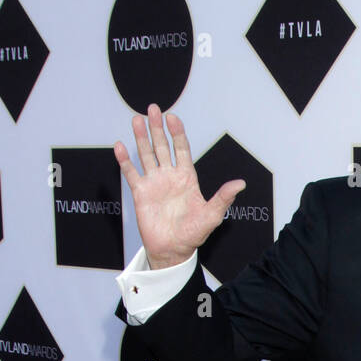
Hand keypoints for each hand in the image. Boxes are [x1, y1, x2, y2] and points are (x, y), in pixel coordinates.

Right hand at [113, 104, 245, 269]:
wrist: (173, 250)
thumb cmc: (193, 234)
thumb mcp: (212, 216)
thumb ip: (223, 198)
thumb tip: (241, 183)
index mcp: (187, 178)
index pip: (182, 149)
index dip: (177, 133)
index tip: (173, 117)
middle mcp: (169, 176)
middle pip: (162, 146)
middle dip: (158, 128)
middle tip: (153, 109)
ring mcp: (154, 183)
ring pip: (146, 154)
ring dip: (141, 137)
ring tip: (137, 119)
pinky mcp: (140, 193)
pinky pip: (131, 172)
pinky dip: (124, 159)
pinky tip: (120, 145)